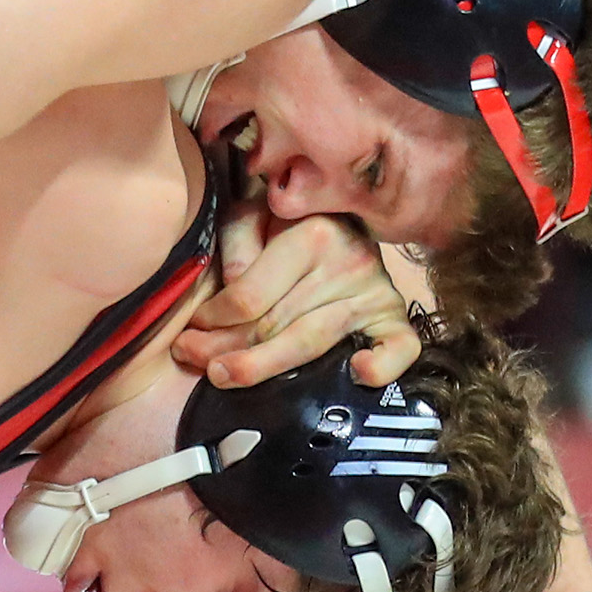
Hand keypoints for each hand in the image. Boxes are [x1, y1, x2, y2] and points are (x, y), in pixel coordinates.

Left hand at [177, 206, 419, 387]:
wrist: (348, 219)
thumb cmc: (291, 223)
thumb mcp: (257, 214)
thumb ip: (237, 239)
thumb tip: (233, 290)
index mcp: (311, 235)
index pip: (252, 293)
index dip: (215, 317)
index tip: (191, 330)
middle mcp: (347, 262)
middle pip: (277, 323)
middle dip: (227, 349)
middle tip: (193, 361)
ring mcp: (375, 293)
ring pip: (314, 342)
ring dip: (266, 366)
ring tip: (226, 377)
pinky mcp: (394, 316)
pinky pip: (400, 346)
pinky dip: (384, 364)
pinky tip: (359, 374)